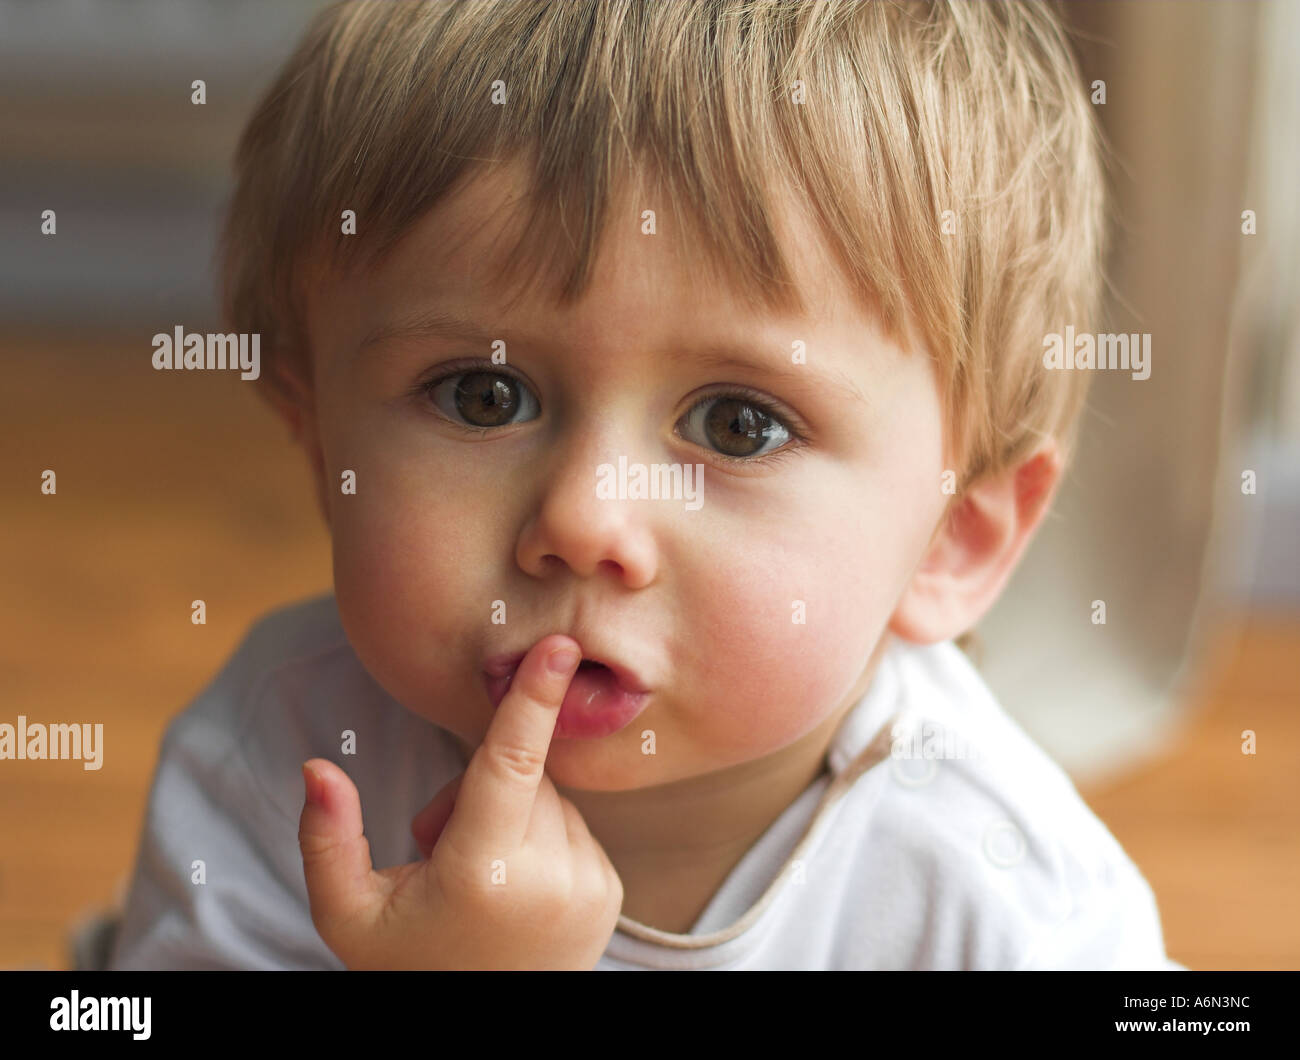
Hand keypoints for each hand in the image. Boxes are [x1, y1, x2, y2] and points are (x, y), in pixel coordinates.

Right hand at [297, 635, 623, 968]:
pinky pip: (573, 824)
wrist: (483, 1032)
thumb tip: (316, 766)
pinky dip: (543, 836)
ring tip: (480, 874)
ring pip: (549, 795)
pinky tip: (517, 885)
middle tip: (441, 846)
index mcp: (482, 873)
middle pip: (520, 774)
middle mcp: (547, 878)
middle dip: (479, 787)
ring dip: (513, 812)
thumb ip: (328, 839)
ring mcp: (586, 885)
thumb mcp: (348, 915)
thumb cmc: (409, 966)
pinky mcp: (609, 891)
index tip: (560, 648)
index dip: (533, 699)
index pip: (511, 765)